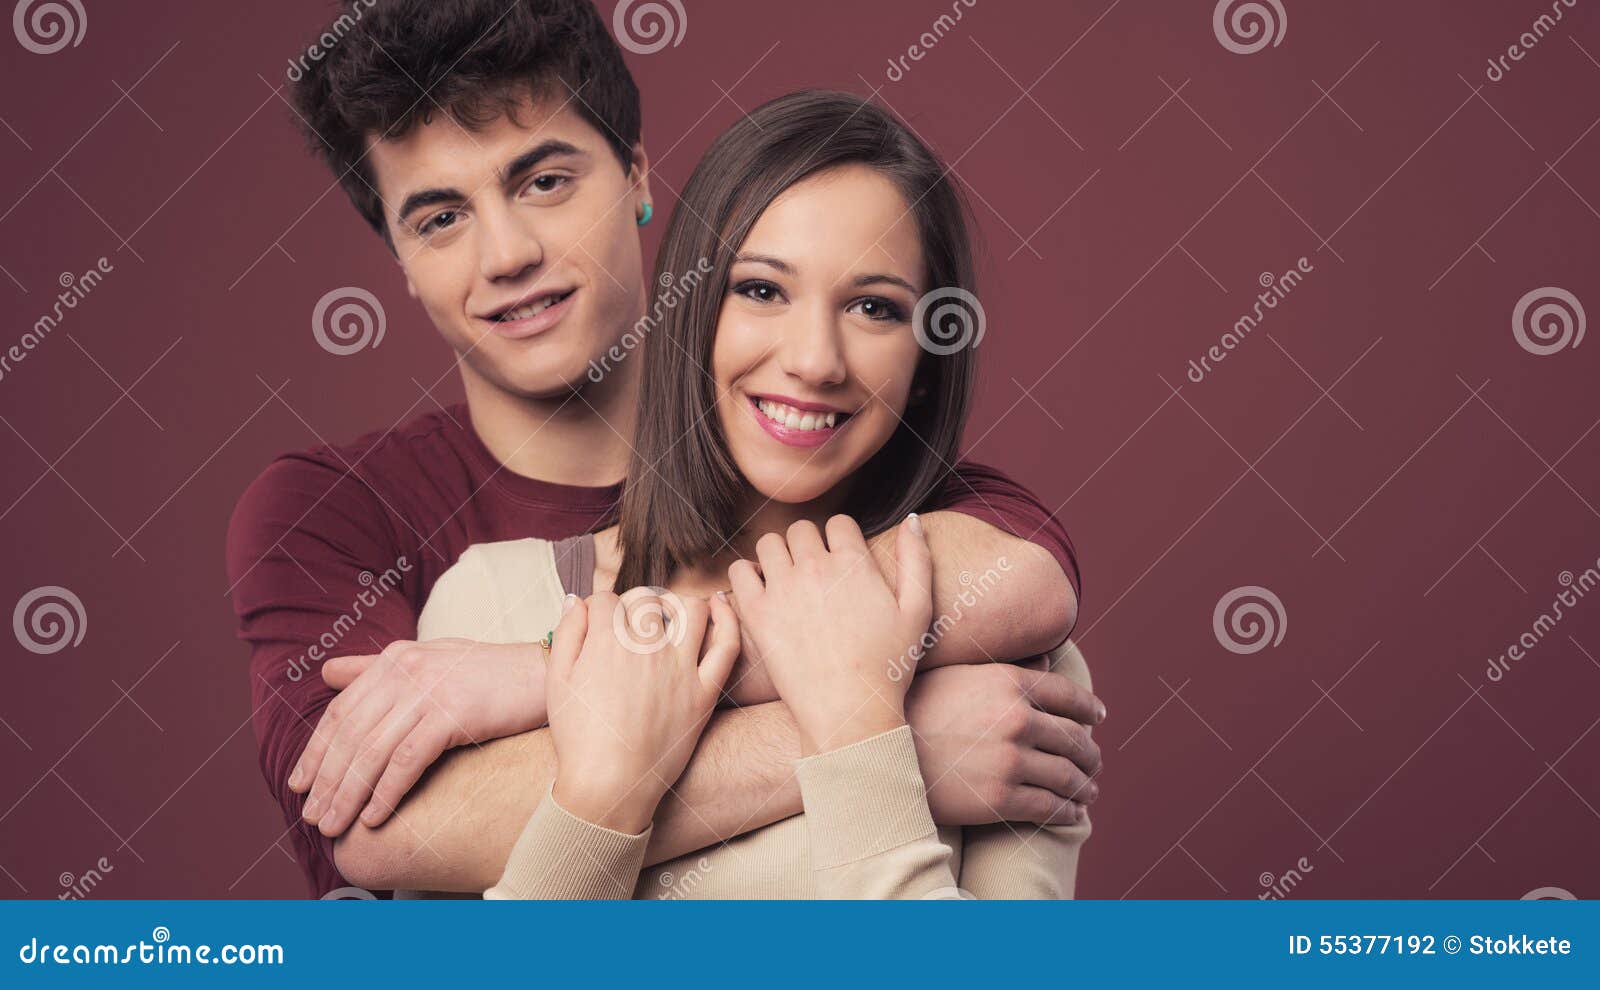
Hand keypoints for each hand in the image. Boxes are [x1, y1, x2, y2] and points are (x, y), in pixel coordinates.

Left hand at [290, 638, 545, 835]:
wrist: (546, 673)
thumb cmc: (491, 673)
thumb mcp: (430, 658)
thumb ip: (376, 667)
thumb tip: (326, 672)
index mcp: (395, 658)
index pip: (341, 709)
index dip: (316, 750)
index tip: (300, 784)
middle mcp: (405, 670)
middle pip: (350, 734)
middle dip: (326, 780)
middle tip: (313, 817)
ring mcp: (429, 691)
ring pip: (372, 752)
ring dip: (348, 794)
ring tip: (335, 825)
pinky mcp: (453, 713)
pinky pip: (407, 760)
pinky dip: (385, 792)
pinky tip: (375, 817)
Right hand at [547, 590, 739, 833]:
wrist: (609, 784)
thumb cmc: (579, 738)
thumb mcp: (557, 681)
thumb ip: (567, 633)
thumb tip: (577, 600)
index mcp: (608, 640)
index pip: (605, 600)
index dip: (598, 609)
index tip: (597, 625)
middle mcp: (647, 646)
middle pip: (645, 600)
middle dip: (632, 605)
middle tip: (628, 625)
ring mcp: (681, 667)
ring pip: (690, 609)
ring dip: (677, 604)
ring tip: (669, 615)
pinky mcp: (705, 691)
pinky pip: (726, 645)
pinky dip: (727, 618)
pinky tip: (720, 606)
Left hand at [728, 514, 931, 755]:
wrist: (849, 711)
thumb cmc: (887, 667)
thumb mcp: (917, 612)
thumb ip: (917, 561)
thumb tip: (913, 520)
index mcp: (853, 563)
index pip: (838, 523)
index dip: (841, 539)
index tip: (841, 562)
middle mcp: (815, 567)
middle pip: (801, 529)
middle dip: (808, 544)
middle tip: (814, 572)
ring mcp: (783, 589)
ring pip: (769, 543)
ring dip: (777, 554)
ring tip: (787, 579)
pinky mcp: (758, 614)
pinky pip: (739, 572)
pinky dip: (746, 575)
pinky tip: (761, 591)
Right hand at [909, 659, 1103, 825]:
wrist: (881, 750)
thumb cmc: (917, 706)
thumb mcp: (962, 674)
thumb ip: (1007, 669)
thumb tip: (1046, 659)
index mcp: (1010, 682)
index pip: (1068, 695)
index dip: (1089, 709)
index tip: (1099, 718)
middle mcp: (1017, 718)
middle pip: (1074, 738)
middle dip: (1090, 753)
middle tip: (1095, 762)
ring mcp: (1011, 760)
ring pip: (1068, 776)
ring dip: (1085, 786)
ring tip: (1089, 791)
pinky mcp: (1002, 798)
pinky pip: (1050, 807)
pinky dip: (1069, 811)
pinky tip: (1074, 813)